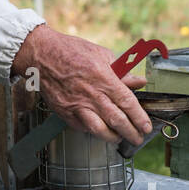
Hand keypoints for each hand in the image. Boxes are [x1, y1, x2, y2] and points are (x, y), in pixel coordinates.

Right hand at [11, 25, 151, 145]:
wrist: (41, 55)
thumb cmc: (71, 51)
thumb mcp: (101, 54)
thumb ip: (122, 71)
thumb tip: (139, 82)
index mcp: (103, 79)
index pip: (127, 103)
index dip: (140, 118)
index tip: (146, 126)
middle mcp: (91, 95)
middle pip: (117, 120)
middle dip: (131, 133)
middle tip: (138, 138)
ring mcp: (77, 106)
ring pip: (99, 130)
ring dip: (113, 137)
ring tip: (120, 138)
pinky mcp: (64, 112)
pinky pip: (82, 128)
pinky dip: (93, 131)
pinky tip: (99, 130)